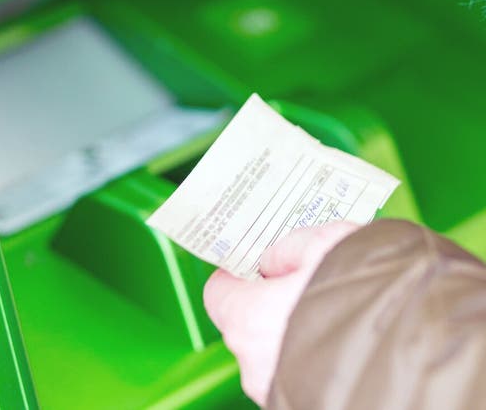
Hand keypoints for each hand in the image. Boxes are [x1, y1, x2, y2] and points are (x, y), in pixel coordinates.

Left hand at [203, 222, 357, 406]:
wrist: (419, 345)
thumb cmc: (365, 292)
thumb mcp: (322, 243)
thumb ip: (287, 248)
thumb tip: (276, 259)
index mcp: (248, 319)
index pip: (219, 294)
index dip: (237, 274)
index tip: (253, 263)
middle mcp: (257, 365)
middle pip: (247, 325)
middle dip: (272, 304)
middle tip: (304, 281)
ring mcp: (282, 393)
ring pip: (276, 353)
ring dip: (298, 331)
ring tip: (337, 308)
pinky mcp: (308, 407)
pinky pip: (302, 373)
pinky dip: (318, 355)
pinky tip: (348, 336)